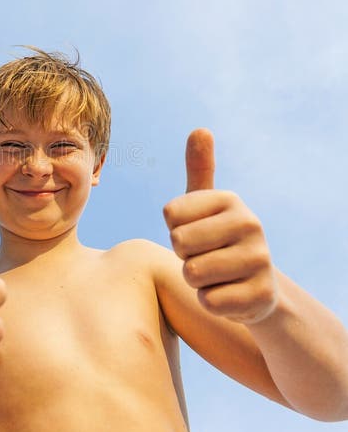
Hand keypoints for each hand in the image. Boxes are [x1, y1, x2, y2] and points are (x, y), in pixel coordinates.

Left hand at [162, 129, 277, 323]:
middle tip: (205, 256)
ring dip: (196, 282)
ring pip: (193, 273)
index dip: (175, 229)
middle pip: (180, 243)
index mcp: (230, 199)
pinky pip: (209, 300)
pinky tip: (228, 294)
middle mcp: (251, 223)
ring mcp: (259, 259)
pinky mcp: (261, 295)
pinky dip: (211, 302)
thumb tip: (200, 129)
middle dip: (184, 256)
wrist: (255, 286)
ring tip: (216, 275)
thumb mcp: (207, 205)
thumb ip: (200, 169)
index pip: (170, 215)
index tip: (196, 233)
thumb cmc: (217, 240)